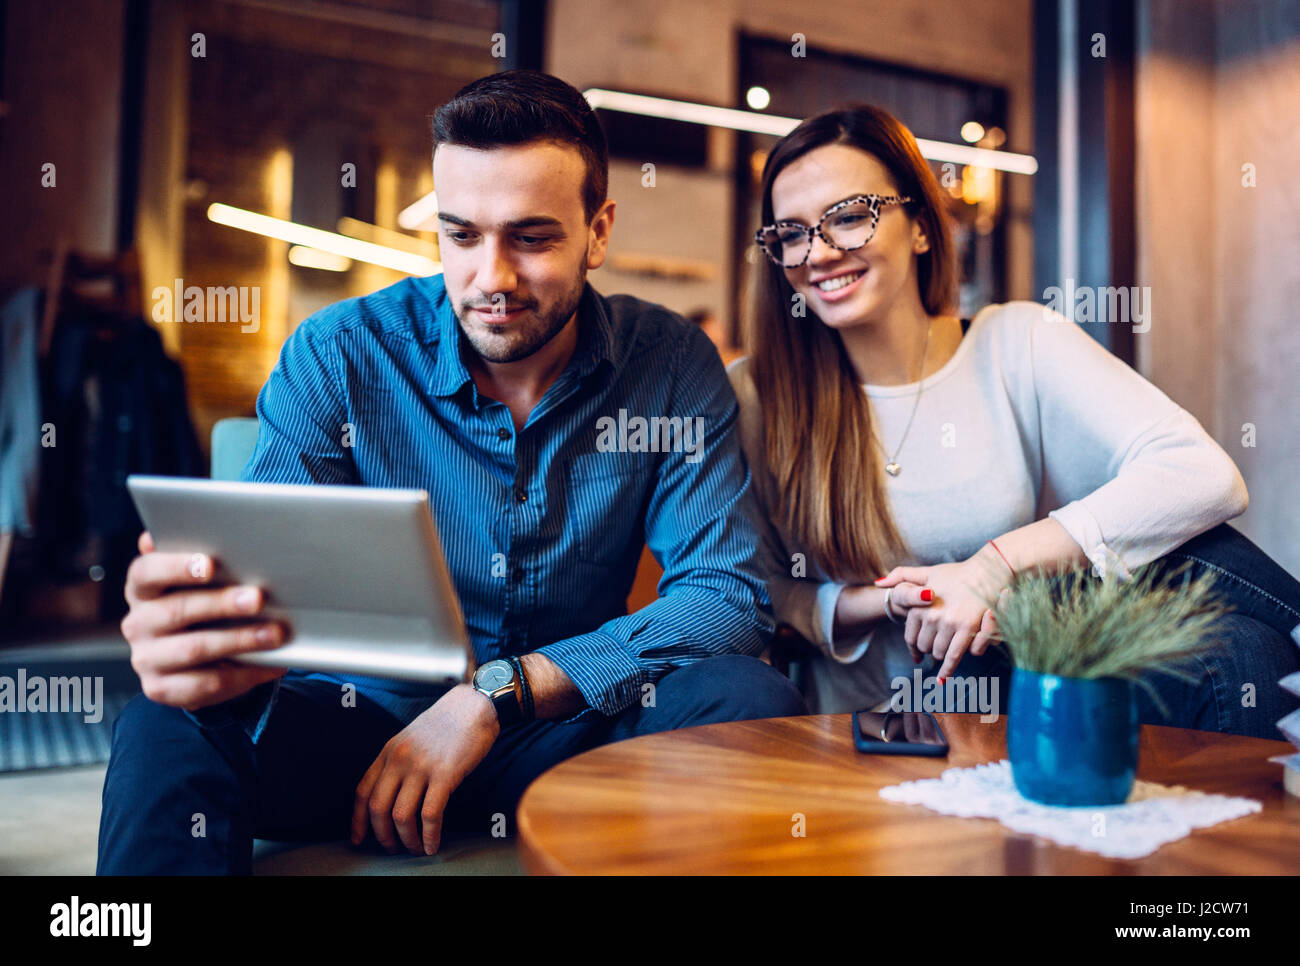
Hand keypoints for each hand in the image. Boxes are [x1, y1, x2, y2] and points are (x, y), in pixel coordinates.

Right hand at [120, 531, 287, 709]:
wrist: (201, 659)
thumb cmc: (204, 607)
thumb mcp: (203, 583)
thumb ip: (201, 560)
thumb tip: (206, 532)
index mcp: (142, 588)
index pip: (146, 572)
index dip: (176, 566)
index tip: (210, 564)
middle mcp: (137, 623)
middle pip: (176, 610)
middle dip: (222, 603)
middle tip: (258, 598)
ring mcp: (146, 658)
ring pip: (193, 649)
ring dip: (239, 640)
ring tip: (274, 633)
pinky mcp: (160, 688)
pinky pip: (205, 683)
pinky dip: (242, 674)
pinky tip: (270, 663)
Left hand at [351, 684, 499, 855]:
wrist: (475, 705)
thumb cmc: (447, 723)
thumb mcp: (411, 737)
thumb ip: (398, 761)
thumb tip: (392, 794)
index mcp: (389, 751)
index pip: (363, 791)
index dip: (358, 820)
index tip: (359, 839)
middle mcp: (399, 759)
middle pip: (378, 808)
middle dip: (383, 836)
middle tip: (393, 849)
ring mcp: (421, 767)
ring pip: (401, 815)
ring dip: (407, 840)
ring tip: (416, 849)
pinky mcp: (445, 774)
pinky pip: (430, 814)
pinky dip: (429, 835)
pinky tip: (433, 844)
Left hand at [874, 552, 1009, 680]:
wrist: (985, 572)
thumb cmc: (956, 574)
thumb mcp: (926, 572)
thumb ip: (901, 576)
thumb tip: (878, 583)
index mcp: (920, 606)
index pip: (911, 637)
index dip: (914, 647)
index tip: (917, 653)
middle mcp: (932, 615)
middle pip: (925, 647)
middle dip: (930, 650)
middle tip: (937, 647)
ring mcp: (950, 623)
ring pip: (938, 653)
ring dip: (941, 655)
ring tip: (945, 652)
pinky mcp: (967, 629)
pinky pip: (953, 657)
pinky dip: (947, 670)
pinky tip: (942, 678)